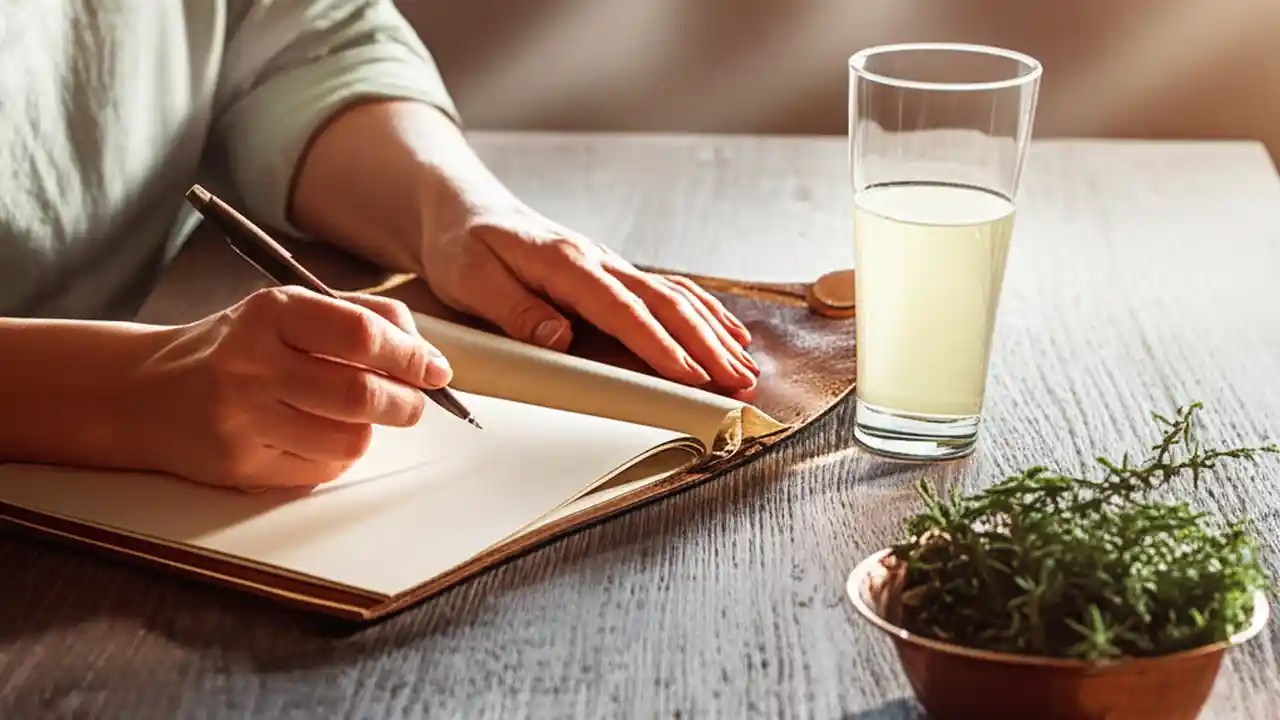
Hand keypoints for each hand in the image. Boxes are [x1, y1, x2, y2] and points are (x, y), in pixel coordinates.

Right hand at [142, 287, 448, 488]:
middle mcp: (252, 364)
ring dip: (370, 431)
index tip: (434, 370)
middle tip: (413, 402)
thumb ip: (363, 318)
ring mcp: (244, 419)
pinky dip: (337, 454)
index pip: (361, 334)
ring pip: (350, 439)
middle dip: (406, 403)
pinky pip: (324, 469)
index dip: (411, 356)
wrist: (148, 393)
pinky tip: (316, 434)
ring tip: (357, 416)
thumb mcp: (290, 310)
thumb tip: (428, 357)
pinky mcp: (242, 466)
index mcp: (270, 313)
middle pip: (362, 394)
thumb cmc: (238, 347)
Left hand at [418, 203, 759, 389]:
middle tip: (738, 384)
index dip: (660, 346)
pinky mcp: (613, 274)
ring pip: (675, 297)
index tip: (690, 376)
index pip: (623, 310)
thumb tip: (560, 337)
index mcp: (565, 262)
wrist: (463, 208)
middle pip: (665, 304)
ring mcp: (610, 265)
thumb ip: (514, 309)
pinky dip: (704, 313)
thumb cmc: (463, 245)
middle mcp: (598, 260)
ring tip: (746, 369)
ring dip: (714, 333)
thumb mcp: (470, 278)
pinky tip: (729, 334)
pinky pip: (669, 291)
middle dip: (706, 346)